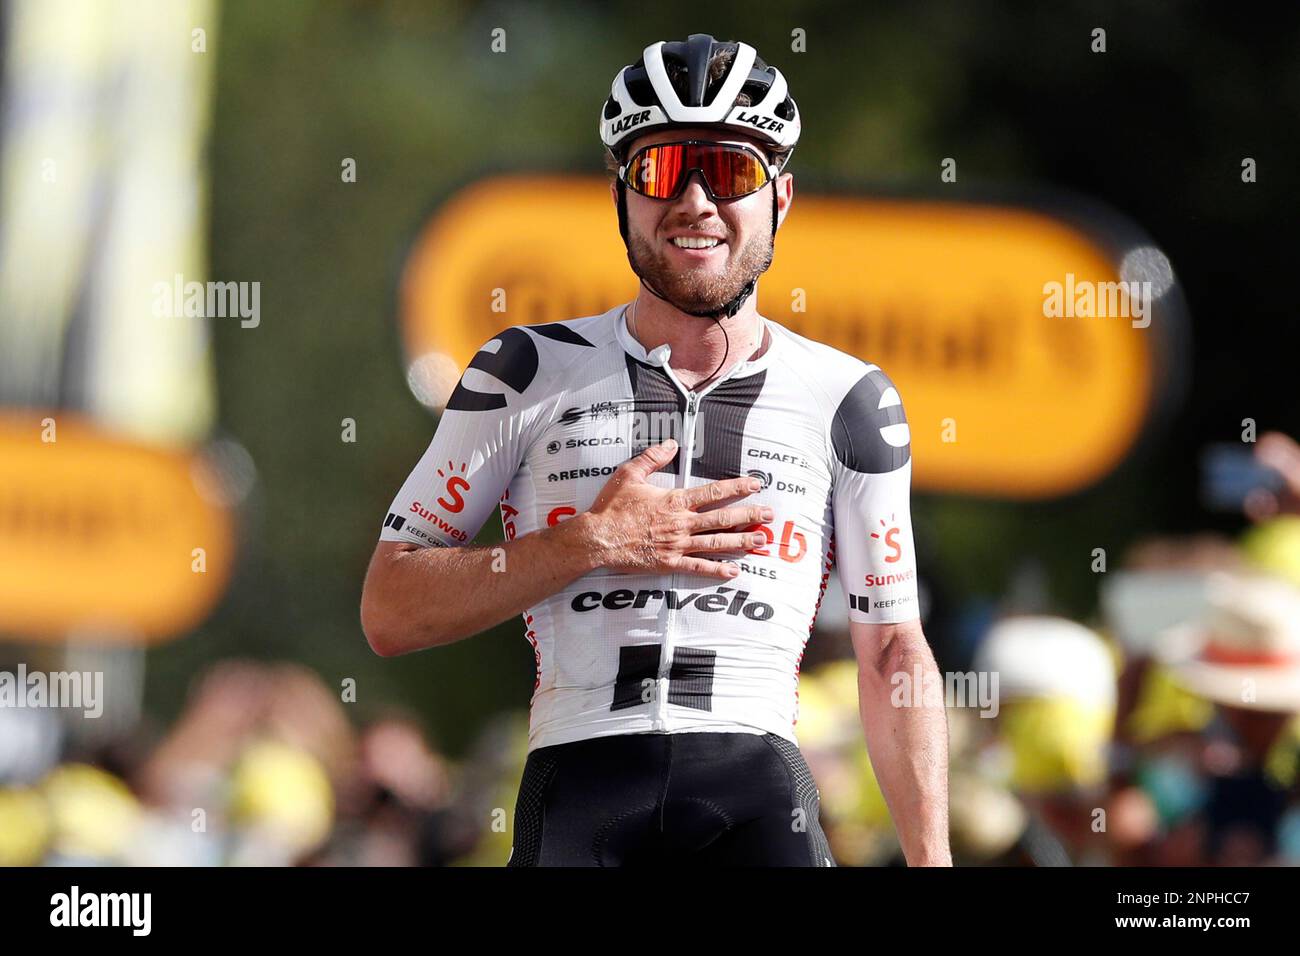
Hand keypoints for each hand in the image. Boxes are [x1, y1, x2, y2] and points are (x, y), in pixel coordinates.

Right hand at [586, 439, 773, 578]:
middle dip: (748, 515)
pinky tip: (733, 571)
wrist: (596, 538)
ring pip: (716, 542)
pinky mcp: (668, 563)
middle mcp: (680, 523)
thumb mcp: (628, 474)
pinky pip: (697, 567)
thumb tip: (672, 443)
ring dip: (741, 541)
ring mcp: (676, 545)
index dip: (737, 487)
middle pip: (722, 518)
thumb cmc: (610, 507)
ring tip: (760, 541)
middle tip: (769, 515)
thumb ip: (652, 458)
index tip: (755, 483)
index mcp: (674, 501)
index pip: (713, 492)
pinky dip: (716, 569)